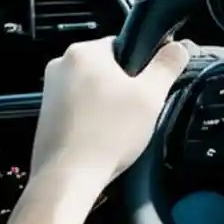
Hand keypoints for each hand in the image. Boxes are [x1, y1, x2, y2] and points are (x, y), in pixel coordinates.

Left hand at [30, 36, 189, 187]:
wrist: (68, 178)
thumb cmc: (109, 134)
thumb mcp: (150, 96)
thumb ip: (167, 65)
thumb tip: (178, 47)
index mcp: (83, 51)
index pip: (122, 45)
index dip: (141, 67)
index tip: (147, 90)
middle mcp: (60, 65)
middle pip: (106, 68)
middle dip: (122, 88)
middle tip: (136, 112)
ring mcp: (49, 92)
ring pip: (92, 89)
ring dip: (107, 105)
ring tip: (118, 130)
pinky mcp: (45, 116)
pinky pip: (78, 109)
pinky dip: (91, 120)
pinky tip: (101, 139)